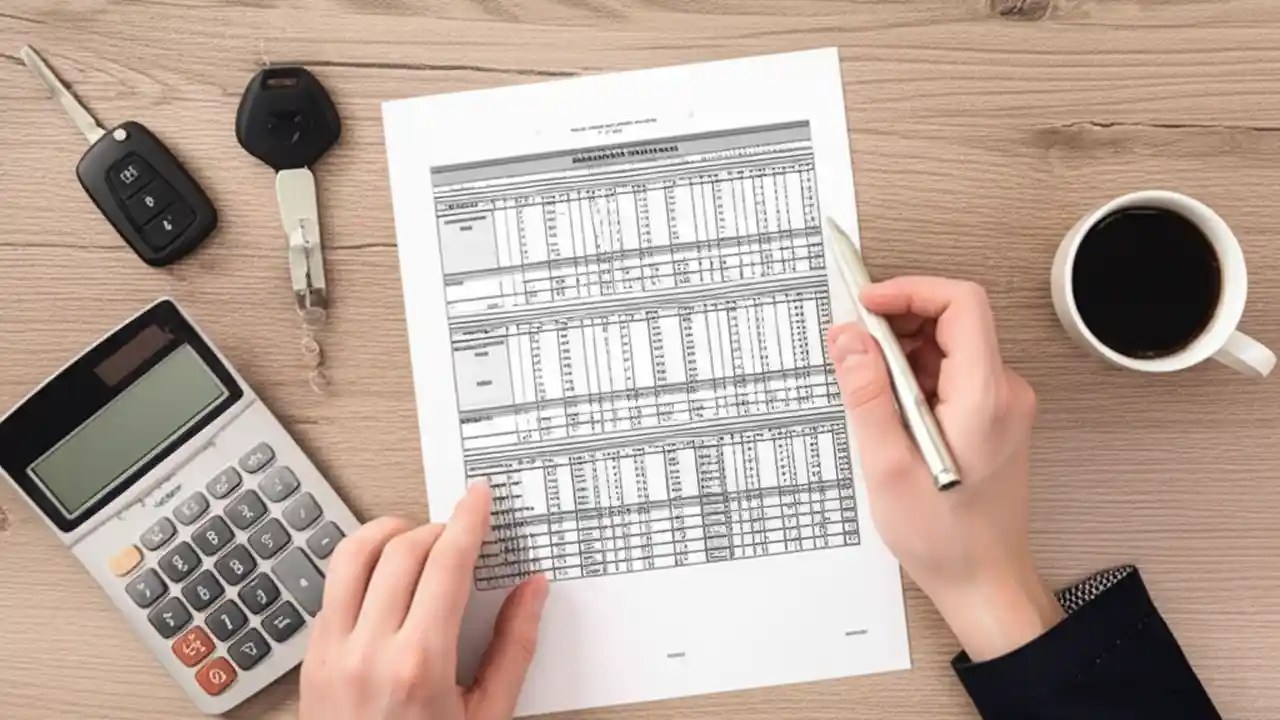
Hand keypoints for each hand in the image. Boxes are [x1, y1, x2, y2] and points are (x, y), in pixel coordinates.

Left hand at [300, 484, 549, 719]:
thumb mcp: (487, 716)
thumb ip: (514, 647)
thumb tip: (532, 591)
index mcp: (419, 664)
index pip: (446, 562)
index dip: (466, 519)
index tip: (477, 498)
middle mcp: (368, 650)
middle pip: (401, 548)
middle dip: (435, 526)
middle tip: (458, 533)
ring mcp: (330, 653)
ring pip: (351, 555)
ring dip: (387, 534)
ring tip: (414, 540)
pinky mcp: (309, 659)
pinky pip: (330, 589)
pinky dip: (361, 569)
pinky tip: (385, 581)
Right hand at [827, 276, 1061, 660]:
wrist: (983, 582)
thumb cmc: (946, 538)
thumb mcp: (887, 466)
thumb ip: (866, 394)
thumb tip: (849, 338)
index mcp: (984, 397)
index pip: (961, 304)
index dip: (909, 291)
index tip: (867, 303)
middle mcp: (1002, 392)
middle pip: (953, 319)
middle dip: (897, 321)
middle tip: (851, 345)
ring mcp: (1000, 404)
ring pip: (948, 345)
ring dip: (902, 352)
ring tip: (867, 389)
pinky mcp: (990, 416)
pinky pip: (950, 372)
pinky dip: (913, 375)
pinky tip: (887, 409)